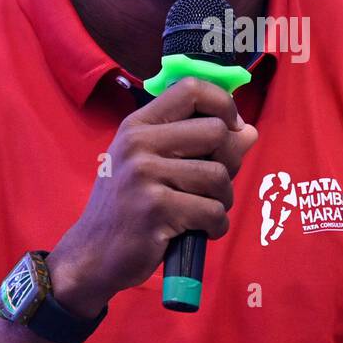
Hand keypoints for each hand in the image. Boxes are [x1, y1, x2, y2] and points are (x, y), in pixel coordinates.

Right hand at [50, 76, 258, 309]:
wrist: (93, 254)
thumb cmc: (131, 207)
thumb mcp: (154, 165)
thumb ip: (200, 145)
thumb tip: (249, 131)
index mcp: (138, 125)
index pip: (191, 89)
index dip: (223, 105)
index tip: (230, 129)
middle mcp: (138, 143)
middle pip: (216, 131)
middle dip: (230, 162)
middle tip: (215, 186)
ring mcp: (144, 175)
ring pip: (219, 174)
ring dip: (223, 199)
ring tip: (203, 212)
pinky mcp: (155, 208)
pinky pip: (213, 210)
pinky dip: (216, 226)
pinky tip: (200, 231)